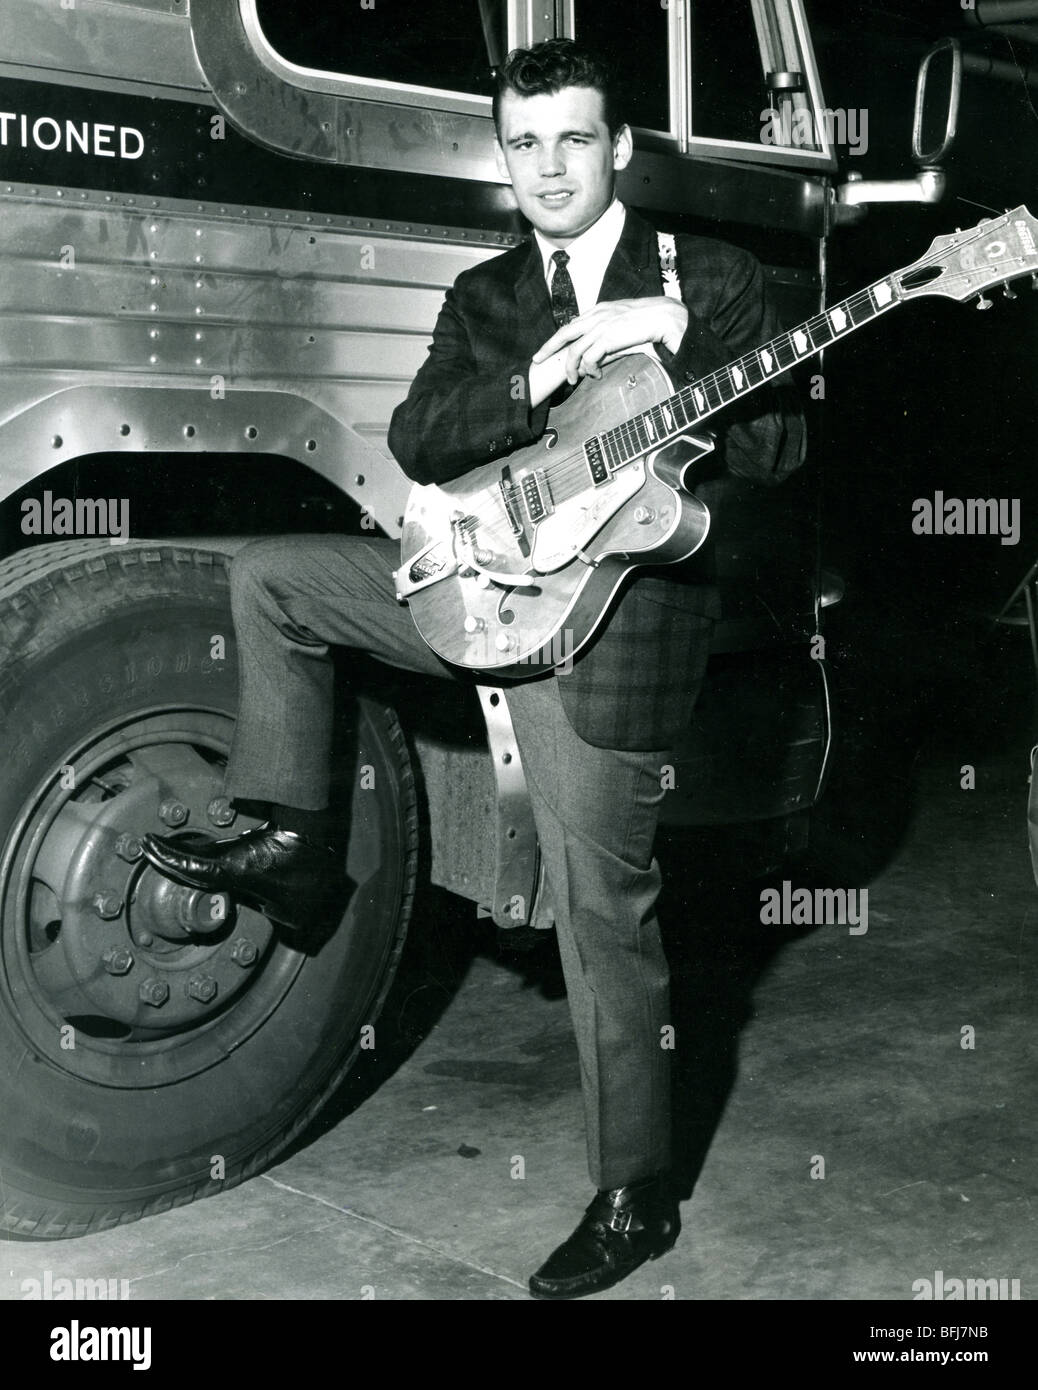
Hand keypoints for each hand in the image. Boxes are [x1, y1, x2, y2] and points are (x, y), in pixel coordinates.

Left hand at [531, 297, 688, 384]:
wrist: (663, 317)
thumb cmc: (646, 324)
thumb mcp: (621, 330)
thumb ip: (606, 342)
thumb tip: (596, 360)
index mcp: (598, 312)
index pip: (571, 325)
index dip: (556, 339)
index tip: (546, 350)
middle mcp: (596, 316)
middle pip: (564, 333)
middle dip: (548, 348)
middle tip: (537, 360)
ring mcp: (600, 326)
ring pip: (575, 351)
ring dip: (573, 369)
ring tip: (575, 379)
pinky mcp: (607, 337)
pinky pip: (589, 358)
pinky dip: (590, 370)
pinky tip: (596, 375)